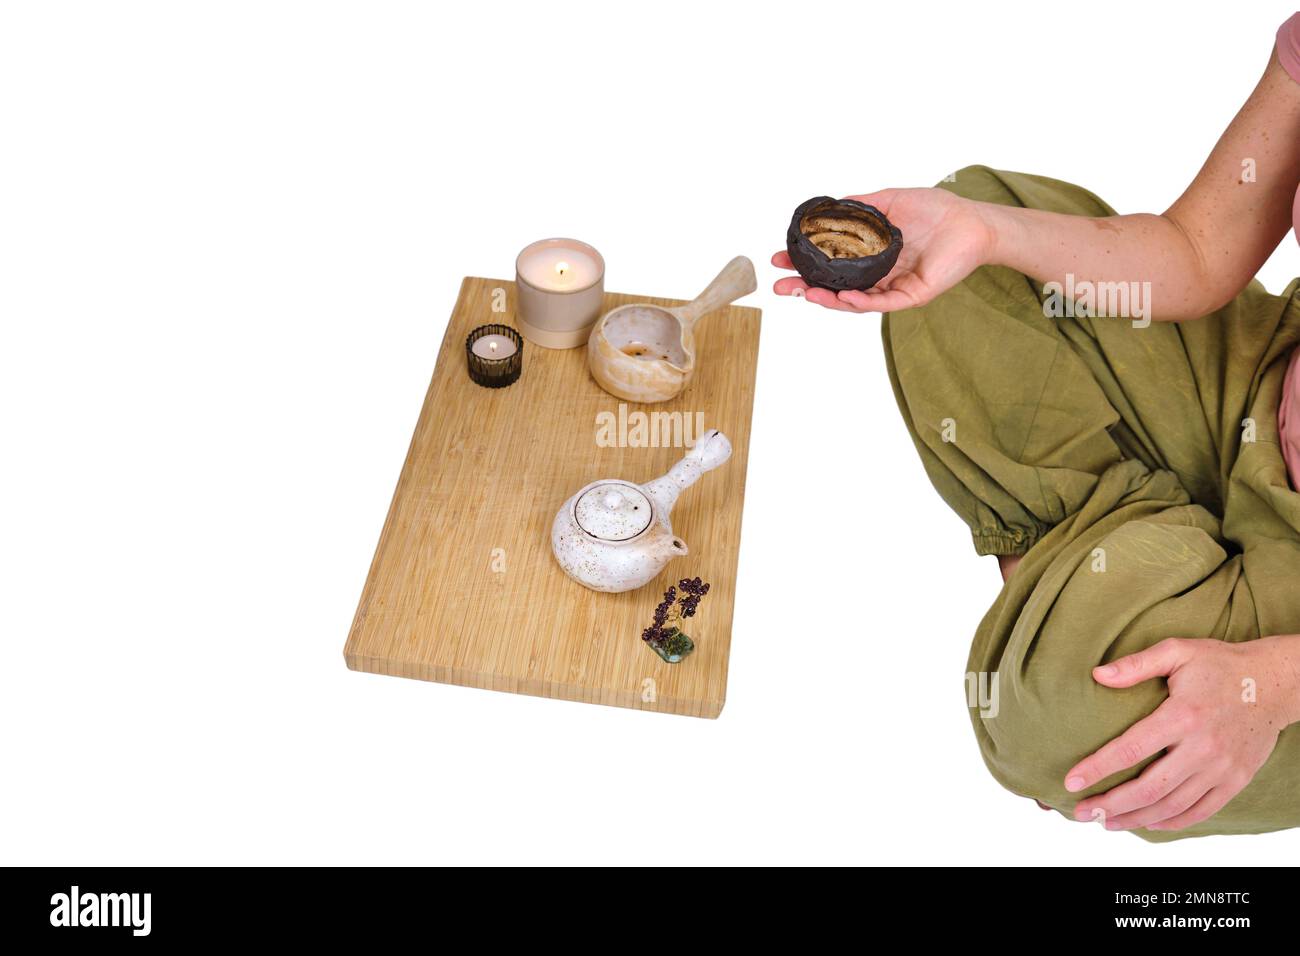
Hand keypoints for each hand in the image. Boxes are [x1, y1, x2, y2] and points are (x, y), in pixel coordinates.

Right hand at [772, 187, 995, 312]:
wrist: (971, 221)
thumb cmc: (935, 210)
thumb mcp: (889, 201)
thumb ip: (860, 206)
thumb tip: (828, 205)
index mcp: (869, 255)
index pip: (830, 264)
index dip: (804, 263)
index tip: (781, 258)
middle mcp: (877, 275)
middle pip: (835, 288)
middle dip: (806, 288)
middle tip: (781, 286)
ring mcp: (892, 287)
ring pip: (854, 301)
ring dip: (828, 299)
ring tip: (806, 294)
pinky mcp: (911, 296)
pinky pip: (881, 302)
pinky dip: (860, 301)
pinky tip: (842, 297)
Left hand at [1068, 635, 1299, 831]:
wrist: (1275, 683)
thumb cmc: (1220, 664)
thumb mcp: (1178, 651)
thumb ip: (1136, 664)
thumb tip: (1097, 675)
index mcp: (1183, 715)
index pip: (1131, 749)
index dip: (1098, 768)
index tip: (1072, 781)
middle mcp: (1203, 747)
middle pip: (1150, 788)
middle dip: (1111, 804)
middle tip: (1082, 812)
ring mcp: (1222, 768)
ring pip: (1172, 805)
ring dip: (1136, 818)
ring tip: (1106, 822)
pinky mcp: (1236, 780)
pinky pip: (1201, 811)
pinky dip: (1172, 821)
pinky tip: (1147, 822)